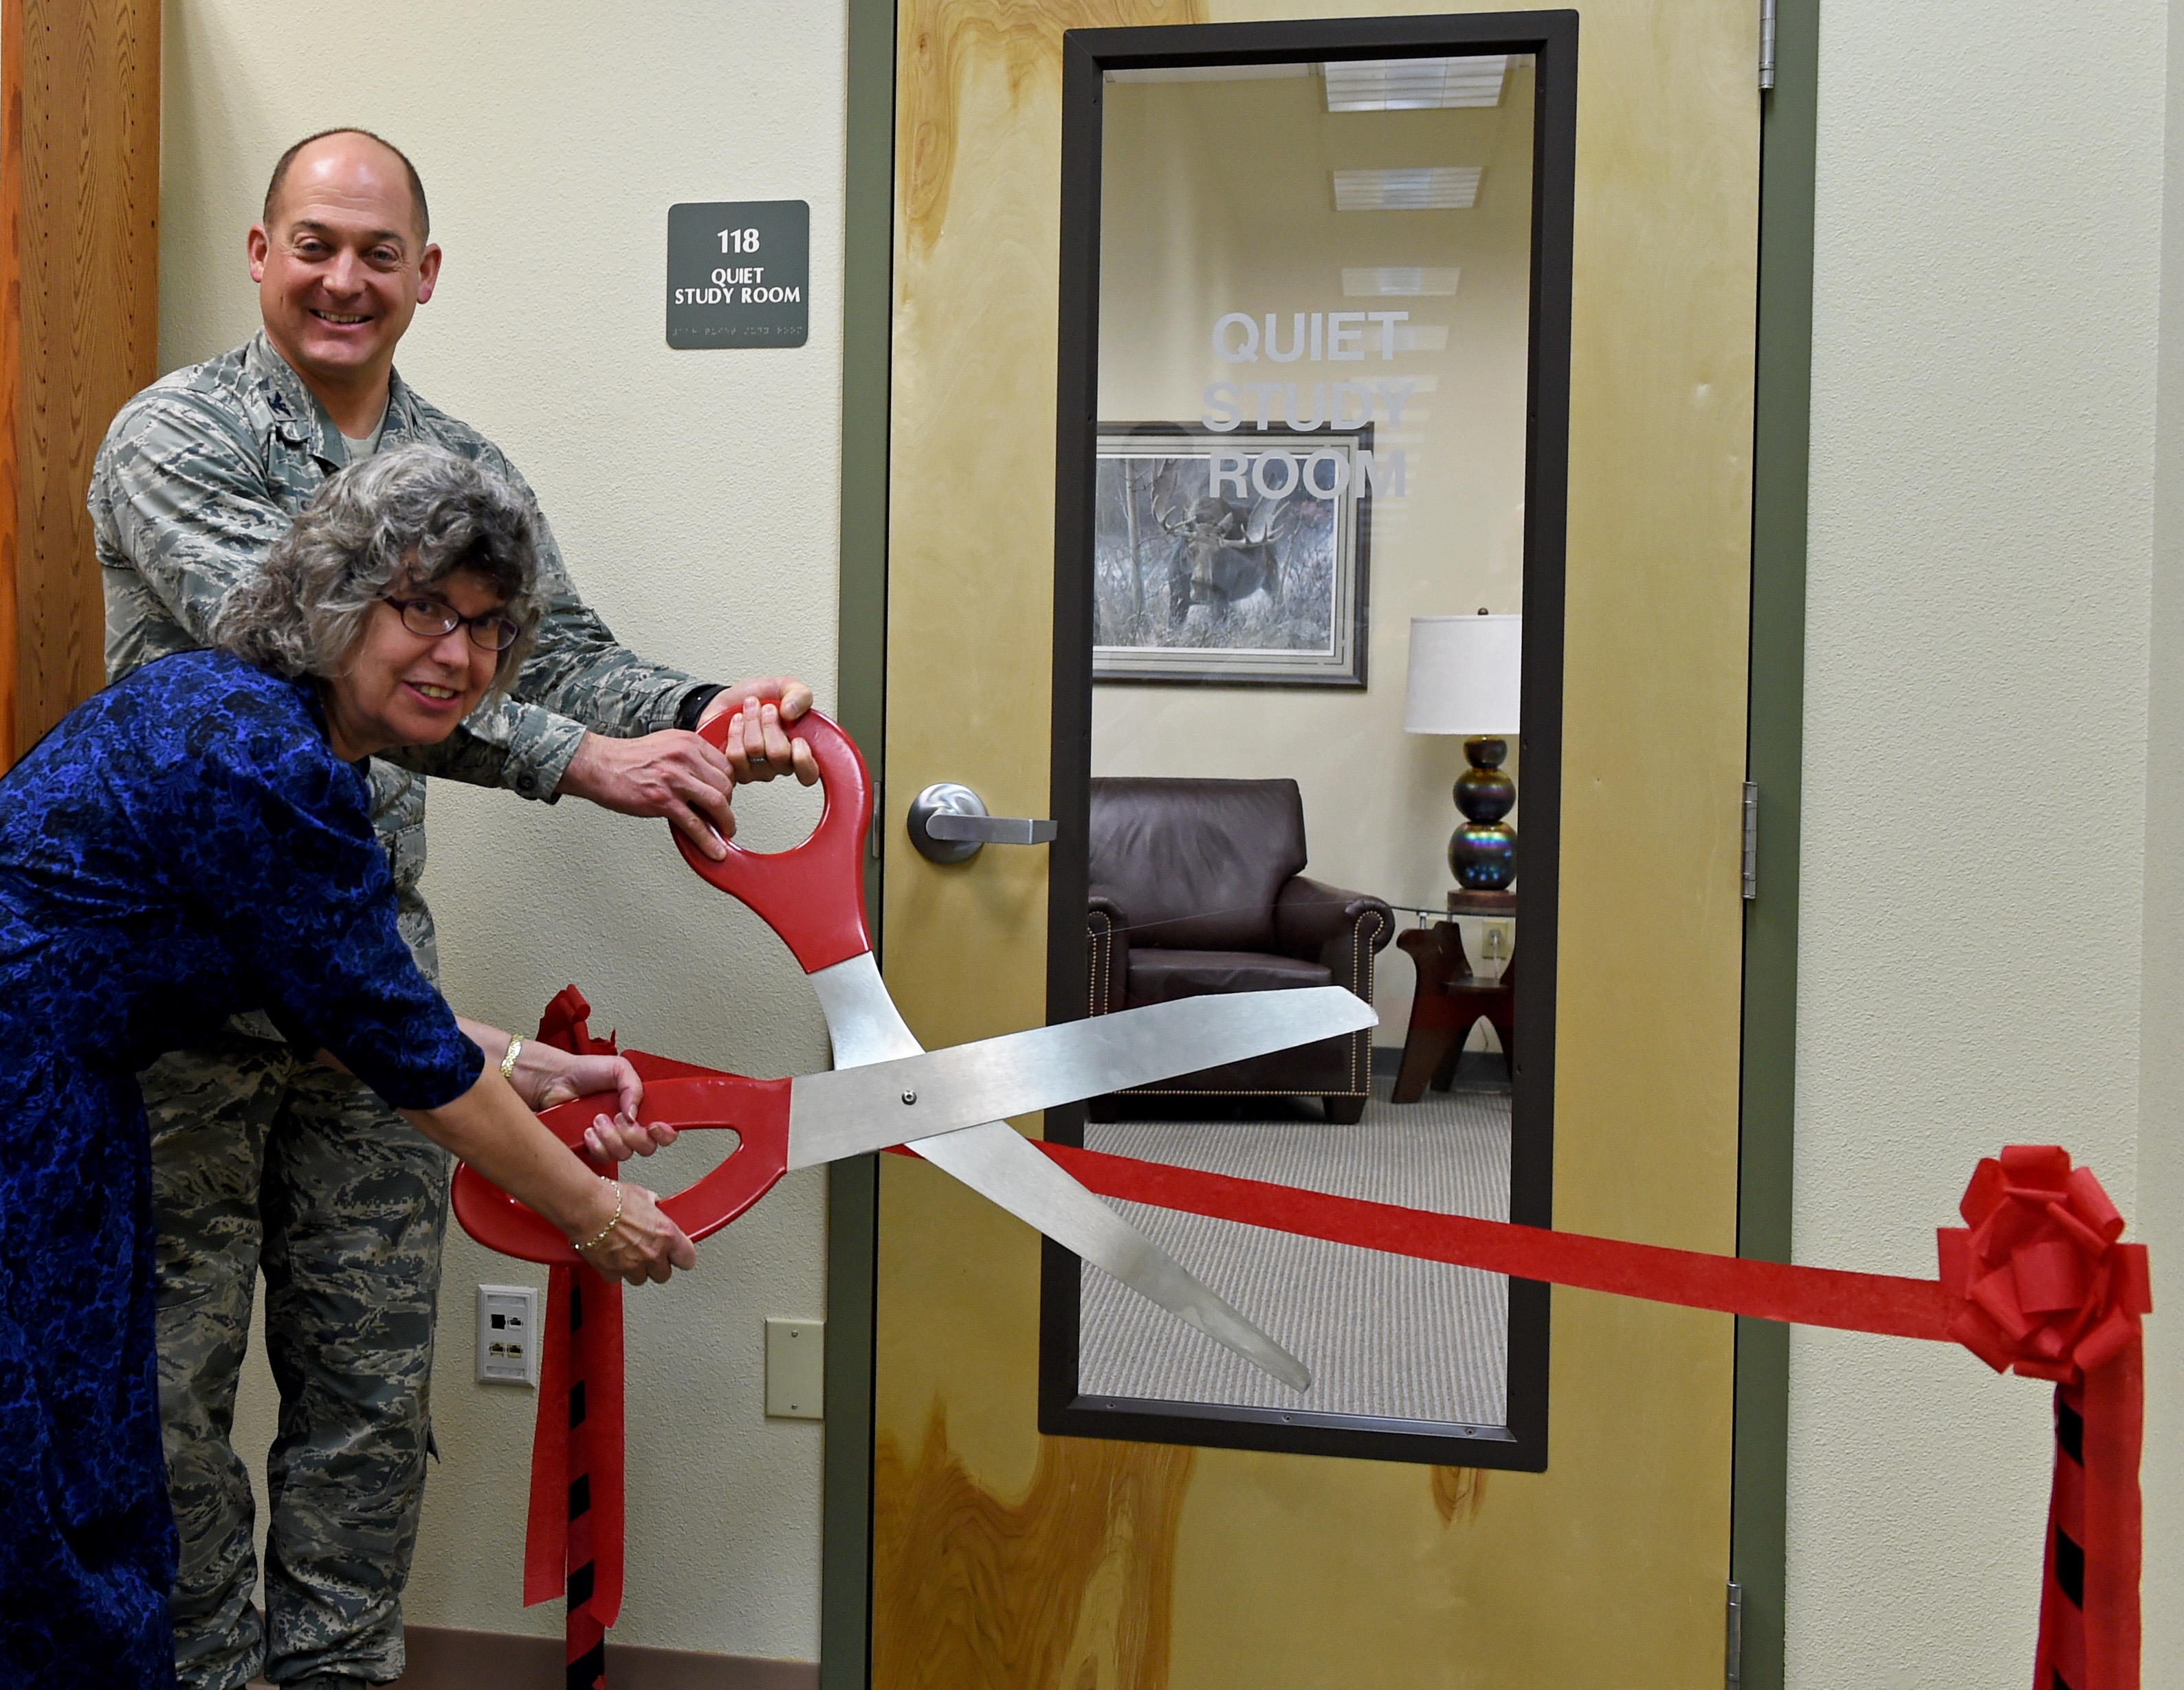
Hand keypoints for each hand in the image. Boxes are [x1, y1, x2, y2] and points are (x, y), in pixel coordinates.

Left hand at [512, 1047, 680, 1161]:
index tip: (654, 1126)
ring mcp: (611, 1140)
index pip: (664, 1131)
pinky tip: (587, 1130)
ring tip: (597, 1118)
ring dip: (611, 1136)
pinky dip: (596, 1144)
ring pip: (624, 1154)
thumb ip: (634, 1087)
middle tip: (619, 1117)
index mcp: (640, 1109)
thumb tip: (636, 1115)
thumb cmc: (584, 1072)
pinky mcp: (593, 1148)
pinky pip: (603, 1158)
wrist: (554, 1081)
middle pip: (647, 1148)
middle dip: (634, 1134)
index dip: (664, 1134)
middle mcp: (628, 1127)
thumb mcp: (618, 1068)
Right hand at [558, 727, 736, 857]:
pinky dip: (708, 841)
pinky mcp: (663, 800)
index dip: (729, 785)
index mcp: (688, 742)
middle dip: (728, 805)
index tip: (726, 796)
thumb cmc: (628, 758)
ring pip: (717, 803)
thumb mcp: (666, 745)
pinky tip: (714, 850)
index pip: (726, 765)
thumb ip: (689, 758)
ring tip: (724, 832)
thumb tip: (708, 779)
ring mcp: (675, 779)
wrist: (599, 765)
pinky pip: (695, 824)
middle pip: (725, 785)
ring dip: (725, 823)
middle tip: (723, 816)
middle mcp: (685, 757)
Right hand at [572, 1180, 697, 1284]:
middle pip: (664, 1274)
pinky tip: (610, 1256)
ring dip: (635, 1269)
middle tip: (648, 1252)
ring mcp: (632, 1265)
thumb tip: (654, 1206)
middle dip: (656, 1265)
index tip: (677, 1255)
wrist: (586, 1207)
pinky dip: (614, 1271)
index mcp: (667, 1235)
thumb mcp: (643, 1196)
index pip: (688, 1259)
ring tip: (626, 1253)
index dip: (682, 1257)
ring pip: (640, 1279)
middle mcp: (653, 1253)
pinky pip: (617, 1278)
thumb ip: (653, 1207)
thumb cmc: (612, 1199)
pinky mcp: (612, 1272)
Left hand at [698, 679, 819, 785]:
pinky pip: (735, 754)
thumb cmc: (759, 699)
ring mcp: (755, 770)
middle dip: (770, 723)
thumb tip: (791, 712)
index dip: (804, 760)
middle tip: (767, 709)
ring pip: (755, 750)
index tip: (797, 739)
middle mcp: (778, 765)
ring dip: (751, 722)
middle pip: (779, 755)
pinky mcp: (734, 769)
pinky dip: (735, 731)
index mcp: (798, 750)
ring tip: (750, 710)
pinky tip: (737, 722)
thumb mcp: (785, 687)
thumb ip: (800, 695)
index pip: (809, 773)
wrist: (727, 701)